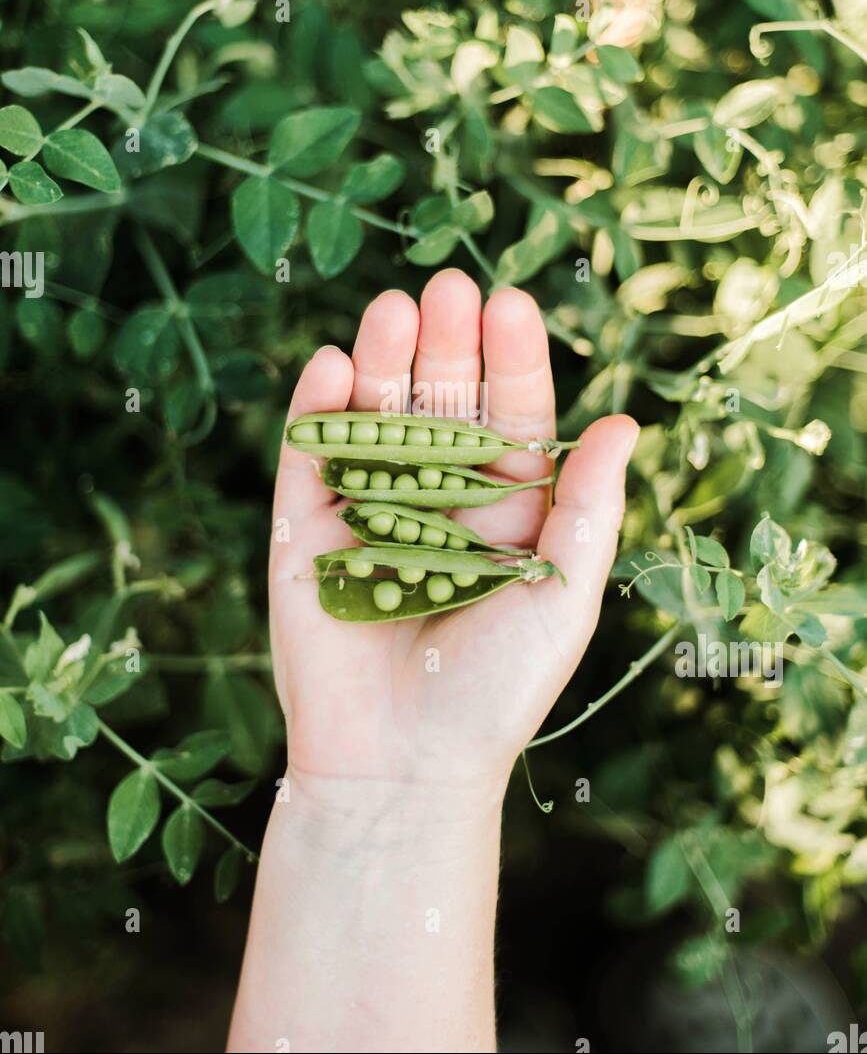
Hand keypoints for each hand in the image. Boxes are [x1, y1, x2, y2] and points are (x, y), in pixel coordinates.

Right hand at [269, 270, 637, 801]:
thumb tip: (626, 420)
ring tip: (396, 308)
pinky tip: (333, 363)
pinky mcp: (304, 531)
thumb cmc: (497, 692)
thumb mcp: (563, 597)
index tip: (512, 304)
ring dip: (383, 360)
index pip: (510, 416)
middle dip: (446, 345)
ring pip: (374, 415)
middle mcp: (435, 497)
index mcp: (503, 510)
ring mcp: (365, 508)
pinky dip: (316, 408)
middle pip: (441, 402)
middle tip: (449, 287)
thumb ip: (588, 508)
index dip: (511, 361)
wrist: (401, 766)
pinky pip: (308, 458)